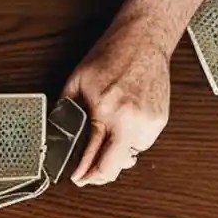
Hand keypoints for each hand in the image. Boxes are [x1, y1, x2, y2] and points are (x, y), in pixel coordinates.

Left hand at [64, 18, 169, 186]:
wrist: (144, 39)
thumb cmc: (112, 55)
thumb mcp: (77, 82)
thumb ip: (66, 112)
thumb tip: (57, 135)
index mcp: (109, 112)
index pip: (97, 161)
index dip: (85, 175)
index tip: (78, 178)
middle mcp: (133, 122)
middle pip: (116, 169)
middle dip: (99, 174)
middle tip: (88, 173)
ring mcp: (150, 123)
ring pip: (129, 157)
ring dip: (115, 154)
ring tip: (106, 137)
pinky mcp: (160, 120)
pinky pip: (141, 143)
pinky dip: (129, 140)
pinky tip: (122, 123)